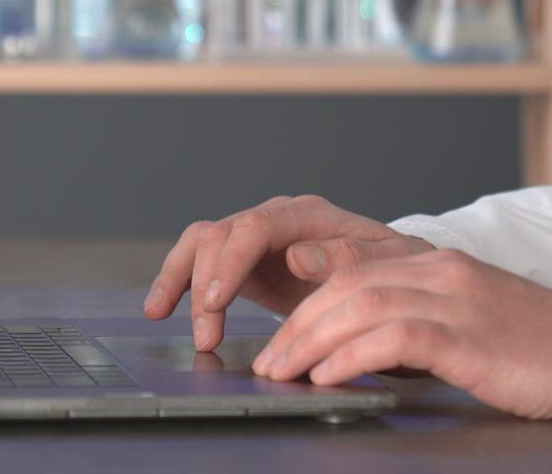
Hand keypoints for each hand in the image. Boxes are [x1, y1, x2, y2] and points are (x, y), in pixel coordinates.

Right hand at [143, 195, 434, 351]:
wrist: (389, 279)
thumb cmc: (391, 271)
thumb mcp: (385, 265)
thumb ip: (344, 258)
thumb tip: (297, 255)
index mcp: (309, 215)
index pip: (257, 226)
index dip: (232, 262)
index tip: (219, 300)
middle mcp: (275, 218)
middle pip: (221, 236)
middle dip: (206, 286)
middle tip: (207, 336)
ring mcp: (255, 237)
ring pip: (202, 244)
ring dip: (184, 283)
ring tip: (172, 321)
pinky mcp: (243, 261)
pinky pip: (199, 261)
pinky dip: (177, 282)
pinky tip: (160, 307)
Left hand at [252, 249, 551, 422]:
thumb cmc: (541, 352)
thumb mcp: (470, 323)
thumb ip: (418, 321)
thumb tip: (361, 346)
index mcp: (439, 264)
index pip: (353, 269)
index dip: (306, 299)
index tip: (278, 332)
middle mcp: (442, 271)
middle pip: (346, 284)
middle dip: (297, 323)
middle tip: (268, 359)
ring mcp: (458, 300)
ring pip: (360, 305)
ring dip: (311, 340)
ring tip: (283, 371)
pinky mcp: (471, 336)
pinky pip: (395, 337)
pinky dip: (352, 355)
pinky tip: (328, 376)